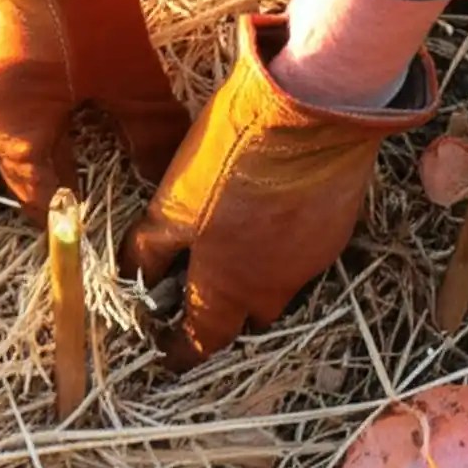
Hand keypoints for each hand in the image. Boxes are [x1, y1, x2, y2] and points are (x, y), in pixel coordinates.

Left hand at [120, 14, 437, 369]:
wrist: (314, 112)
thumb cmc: (233, 160)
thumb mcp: (173, 204)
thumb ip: (150, 249)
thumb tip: (131, 277)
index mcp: (227, 288)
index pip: (202, 339)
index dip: (182, 349)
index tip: (170, 355)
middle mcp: (273, 287)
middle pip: (244, 317)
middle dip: (220, 316)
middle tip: (198, 296)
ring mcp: (311, 259)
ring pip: (277, 286)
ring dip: (252, 279)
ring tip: (231, 250)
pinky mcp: (336, 227)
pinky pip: (301, 254)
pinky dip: (280, 246)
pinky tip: (266, 215)